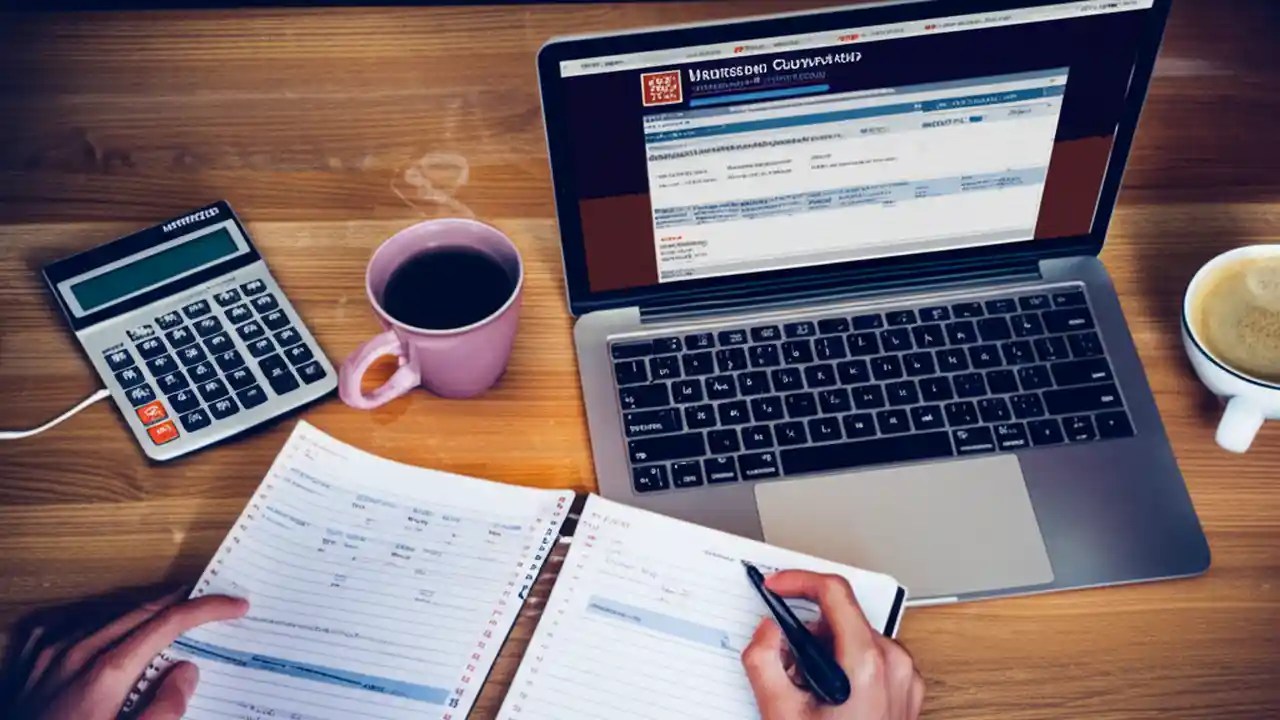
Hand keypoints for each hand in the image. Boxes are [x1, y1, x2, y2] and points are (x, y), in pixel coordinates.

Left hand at [10, 590, 247, 719]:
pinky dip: (101, 622)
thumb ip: (163, 711)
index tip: (235, 607)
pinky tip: (109, 630)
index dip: (207, 609)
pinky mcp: (31, 665)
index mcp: (106, 672)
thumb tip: (187, 672)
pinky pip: (72, 627)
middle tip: (211, 607)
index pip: (169, 623)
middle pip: (142, 610)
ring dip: (144, 612)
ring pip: (108, 614)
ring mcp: (50, 656)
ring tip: (169, 617)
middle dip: (182, 604)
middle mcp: (77, 653)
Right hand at [742, 571, 923, 719]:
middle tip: (786, 663)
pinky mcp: (908, 691)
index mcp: (865, 663)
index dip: (798, 581)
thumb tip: (767, 632)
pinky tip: (830, 698)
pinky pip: (873, 658)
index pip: (834, 592)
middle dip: (806, 632)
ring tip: (809, 691)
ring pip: (856, 637)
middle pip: (842, 616)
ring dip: (825, 651)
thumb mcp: (780, 713)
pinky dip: (846, 666)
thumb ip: (763, 660)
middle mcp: (894, 664)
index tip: (776, 586)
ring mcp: (905, 678)